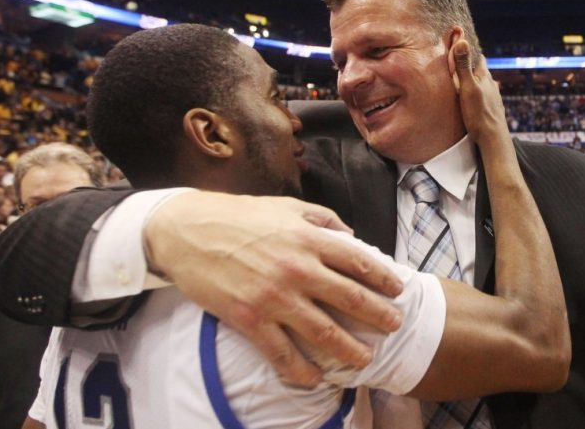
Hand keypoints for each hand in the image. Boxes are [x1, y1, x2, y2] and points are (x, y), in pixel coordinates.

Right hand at [144, 191, 403, 386]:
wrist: (187, 230)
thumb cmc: (237, 215)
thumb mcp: (284, 206)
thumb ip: (321, 218)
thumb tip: (349, 235)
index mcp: (308, 238)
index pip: (359, 261)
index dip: (383, 278)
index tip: (397, 290)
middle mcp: (297, 268)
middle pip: (350, 298)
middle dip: (377, 315)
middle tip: (394, 325)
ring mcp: (274, 296)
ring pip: (322, 331)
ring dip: (348, 349)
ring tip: (364, 359)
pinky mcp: (249, 318)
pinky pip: (281, 352)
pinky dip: (300, 369)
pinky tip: (314, 378)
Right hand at [449, 39, 506, 146]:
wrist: (493, 138)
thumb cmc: (479, 114)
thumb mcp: (467, 88)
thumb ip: (463, 66)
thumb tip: (462, 41)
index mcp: (484, 77)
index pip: (479, 58)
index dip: (470, 51)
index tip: (461, 46)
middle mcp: (491, 85)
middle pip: (481, 71)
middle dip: (470, 67)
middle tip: (457, 64)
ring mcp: (493, 98)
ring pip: (483, 85)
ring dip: (474, 82)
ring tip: (462, 82)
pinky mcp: (492, 109)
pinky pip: (483, 97)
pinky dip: (477, 94)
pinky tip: (472, 100)